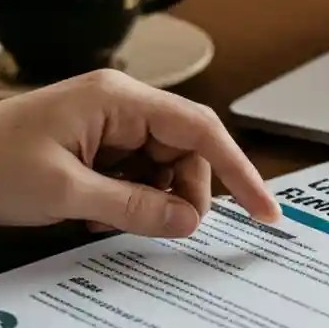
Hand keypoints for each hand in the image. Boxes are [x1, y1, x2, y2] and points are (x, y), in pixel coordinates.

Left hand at [0, 69, 279, 236]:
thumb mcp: (64, 193)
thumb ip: (135, 207)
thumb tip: (190, 221)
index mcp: (118, 100)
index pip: (201, 130)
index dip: (239, 170)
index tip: (264, 210)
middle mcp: (122, 107)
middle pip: (189, 153)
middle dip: (183, 195)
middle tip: (164, 227)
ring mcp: (111, 127)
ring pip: (167, 170)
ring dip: (154, 202)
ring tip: (110, 220)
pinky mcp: (100, 148)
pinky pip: (141, 178)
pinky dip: (132, 203)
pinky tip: (99, 215)